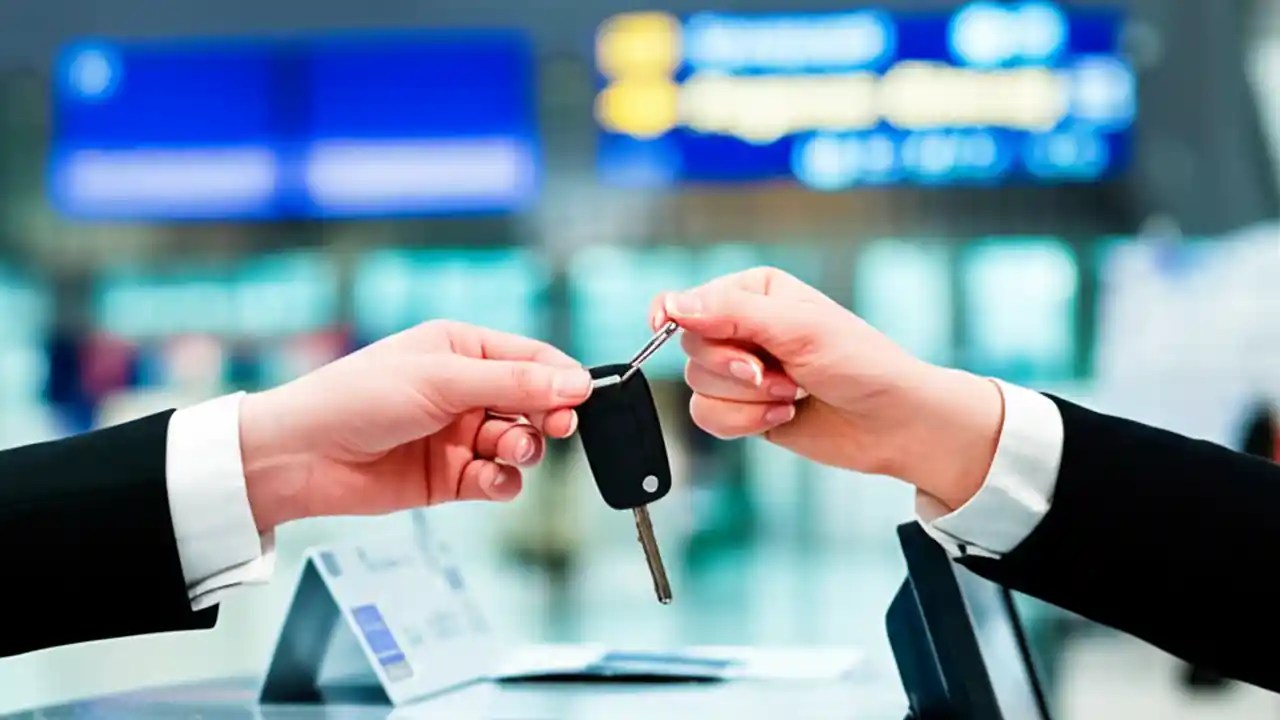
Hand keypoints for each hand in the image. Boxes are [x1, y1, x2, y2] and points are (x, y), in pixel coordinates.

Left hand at [238, 321, 592, 531]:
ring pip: (521, 444)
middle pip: (535, 403)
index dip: (562, 378)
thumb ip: (514, 383)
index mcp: (463, 348)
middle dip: (548, 416)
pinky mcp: (452, 477)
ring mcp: (460, 435)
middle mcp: (466, 390)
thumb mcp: (442, 380)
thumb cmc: (357, 398)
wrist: (301, 457)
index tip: (585, 398)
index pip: (533, 358)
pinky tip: (487, 479)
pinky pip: (498, 481)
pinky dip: (501, 482)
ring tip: (506, 452)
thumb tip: (578, 382)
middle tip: (556, 427)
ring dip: (522, 450)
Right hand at [652, 267, 1002, 509]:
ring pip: (696, 387)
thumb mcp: (797, 328)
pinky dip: (743, 422)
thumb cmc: (860, 364)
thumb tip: (673, 305)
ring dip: (746, 399)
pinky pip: (707, 418)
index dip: (675, 315)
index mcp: (754, 292)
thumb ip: (732, 314)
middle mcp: (742, 328)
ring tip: (791, 393)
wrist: (893, 423)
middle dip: (733, 368)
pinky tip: (783, 414)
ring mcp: (741, 371)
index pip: (690, 300)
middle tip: (773, 372)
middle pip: (689, 347)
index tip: (662, 327)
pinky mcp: (744, 409)